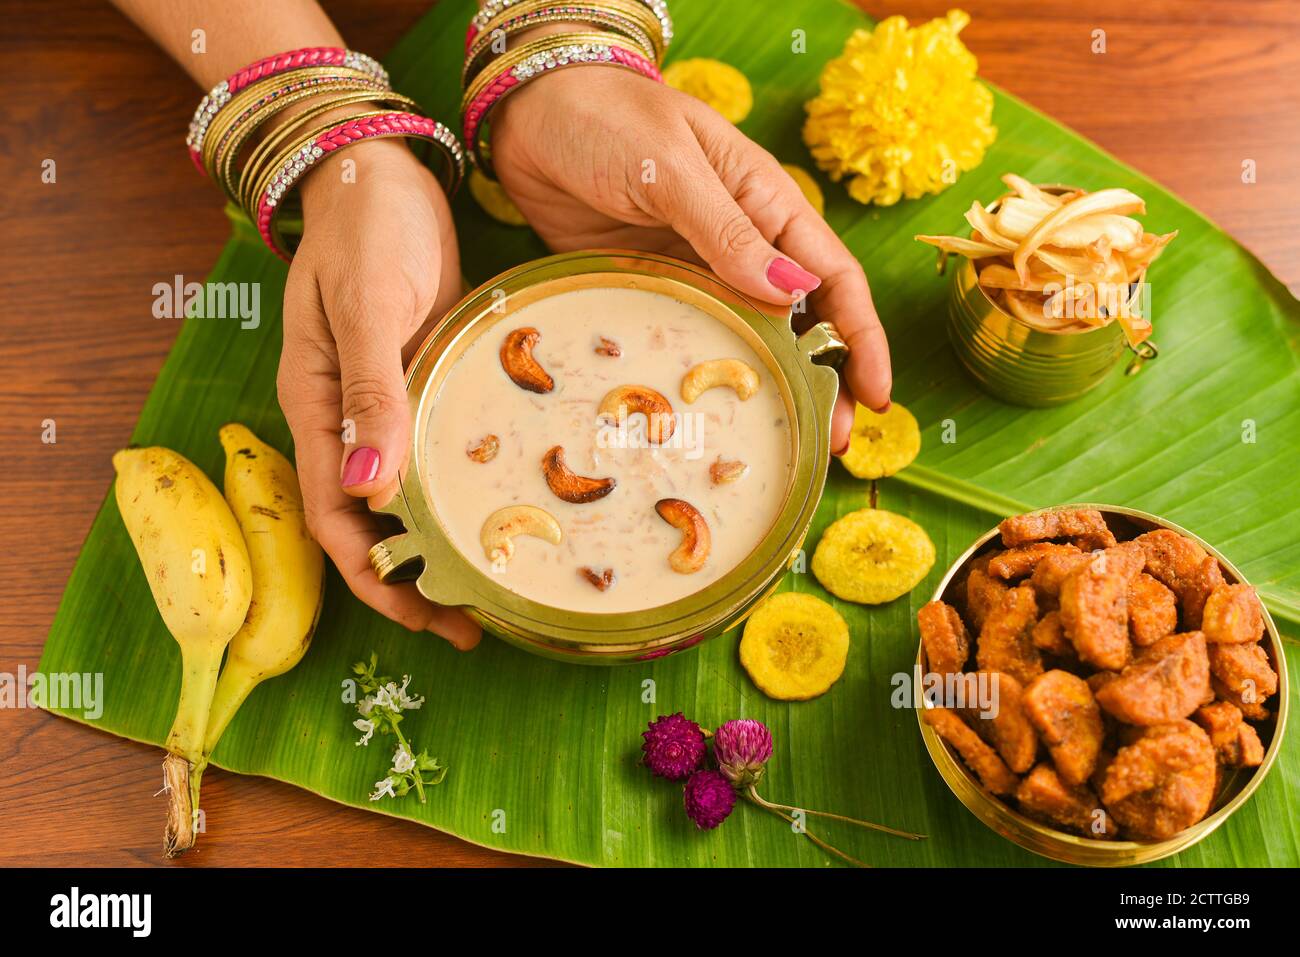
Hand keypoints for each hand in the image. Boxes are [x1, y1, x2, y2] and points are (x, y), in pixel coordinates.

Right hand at [276, 138, 480, 649]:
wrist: (384, 171)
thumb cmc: (367, 229)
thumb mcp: (367, 307)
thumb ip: (369, 393)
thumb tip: (369, 488)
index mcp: (317, 408)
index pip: (334, 514)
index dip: (373, 573)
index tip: (424, 612)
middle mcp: (348, 419)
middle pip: (370, 520)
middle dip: (410, 578)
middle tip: (471, 625)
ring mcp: (388, 403)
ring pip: (408, 494)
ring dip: (441, 542)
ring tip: (492, 586)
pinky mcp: (425, 382)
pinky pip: (439, 450)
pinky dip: (463, 487)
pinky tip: (507, 507)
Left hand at [491, 67, 891, 450]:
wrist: (529, 111)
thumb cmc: (607, 118)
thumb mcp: (670, 167)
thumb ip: (727, 230)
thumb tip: (790, 295)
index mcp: (766, 201)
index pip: (833, 277)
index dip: (862, 338)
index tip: (876, 395)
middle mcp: (742, 241)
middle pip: (802, 319)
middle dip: (826, 378)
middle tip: (833, 440)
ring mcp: (697, 267)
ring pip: (750, 336)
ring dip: (772, 386)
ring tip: (786, 439)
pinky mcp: (654, 284)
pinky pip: (691, 335)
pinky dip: (709, 374)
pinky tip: (710, 414)